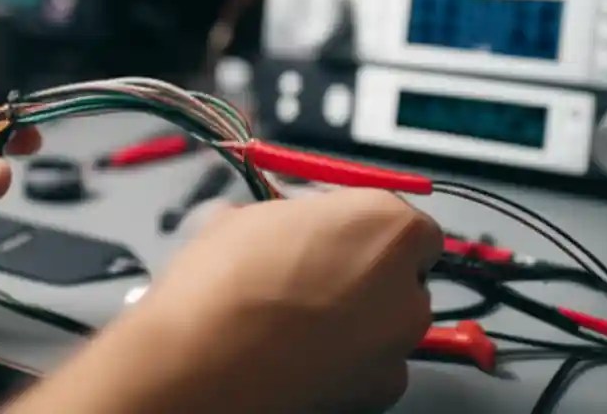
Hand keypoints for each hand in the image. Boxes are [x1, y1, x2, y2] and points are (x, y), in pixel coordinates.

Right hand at [7, 189, 440, 413]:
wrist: (200, 362)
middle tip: (310, 276)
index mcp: (383, 223)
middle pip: (402, 274)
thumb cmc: (221, 285)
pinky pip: (373, 367)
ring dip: (356, 319)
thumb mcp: (246, 216)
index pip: (406, 223)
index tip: (336, 235)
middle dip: (364, 274)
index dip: (365, 229)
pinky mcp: (381, 391)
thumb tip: (284, 221)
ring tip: (295, 321)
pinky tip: (299, 355)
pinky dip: (346, 363)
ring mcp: (398, 343)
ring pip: (388, 323)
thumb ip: (289, 216)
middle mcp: (405, 284)